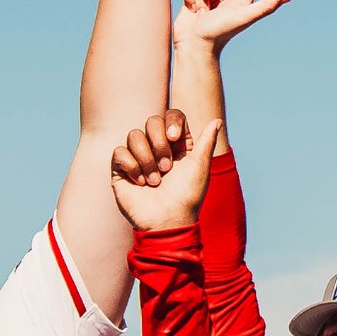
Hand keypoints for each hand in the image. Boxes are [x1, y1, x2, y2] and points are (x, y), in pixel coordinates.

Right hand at [109, 106, 214, 231]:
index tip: (175, 137)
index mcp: (177, 144)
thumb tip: (217, 121)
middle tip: (167, 168)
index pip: (171, 115)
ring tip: (155, 181)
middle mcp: (157, 146)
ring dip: (147, 160)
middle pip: (151, 121)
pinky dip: (132, 167)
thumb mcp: (200, 166)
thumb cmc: (187, 196)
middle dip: (160, 145)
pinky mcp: (121, 169)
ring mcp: (138, 156)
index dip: (172, 121)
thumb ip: (207, 141)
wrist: (167, 220)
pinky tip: (140, 183)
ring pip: (134, 135)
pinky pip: (120, 152)